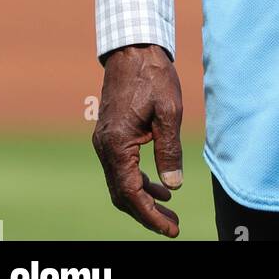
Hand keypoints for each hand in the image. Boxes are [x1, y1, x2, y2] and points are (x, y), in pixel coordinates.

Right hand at [92, 43, 183, 236]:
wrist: (133, 48)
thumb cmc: (153, 76)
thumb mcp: (169, 111)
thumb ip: (169, 149)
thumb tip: (173, 187)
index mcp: (117, 144)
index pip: (131, 193)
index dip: (150, 215)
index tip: (172, 229)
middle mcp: (105, 147)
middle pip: (122, 194)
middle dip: (146, 213)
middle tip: (173, 225)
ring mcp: (105, 141)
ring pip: (121, 182)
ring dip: (143, 198)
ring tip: (169, 209)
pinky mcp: (110, 135)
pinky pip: (121, 167)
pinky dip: (138, 180)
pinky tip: (159, 184)